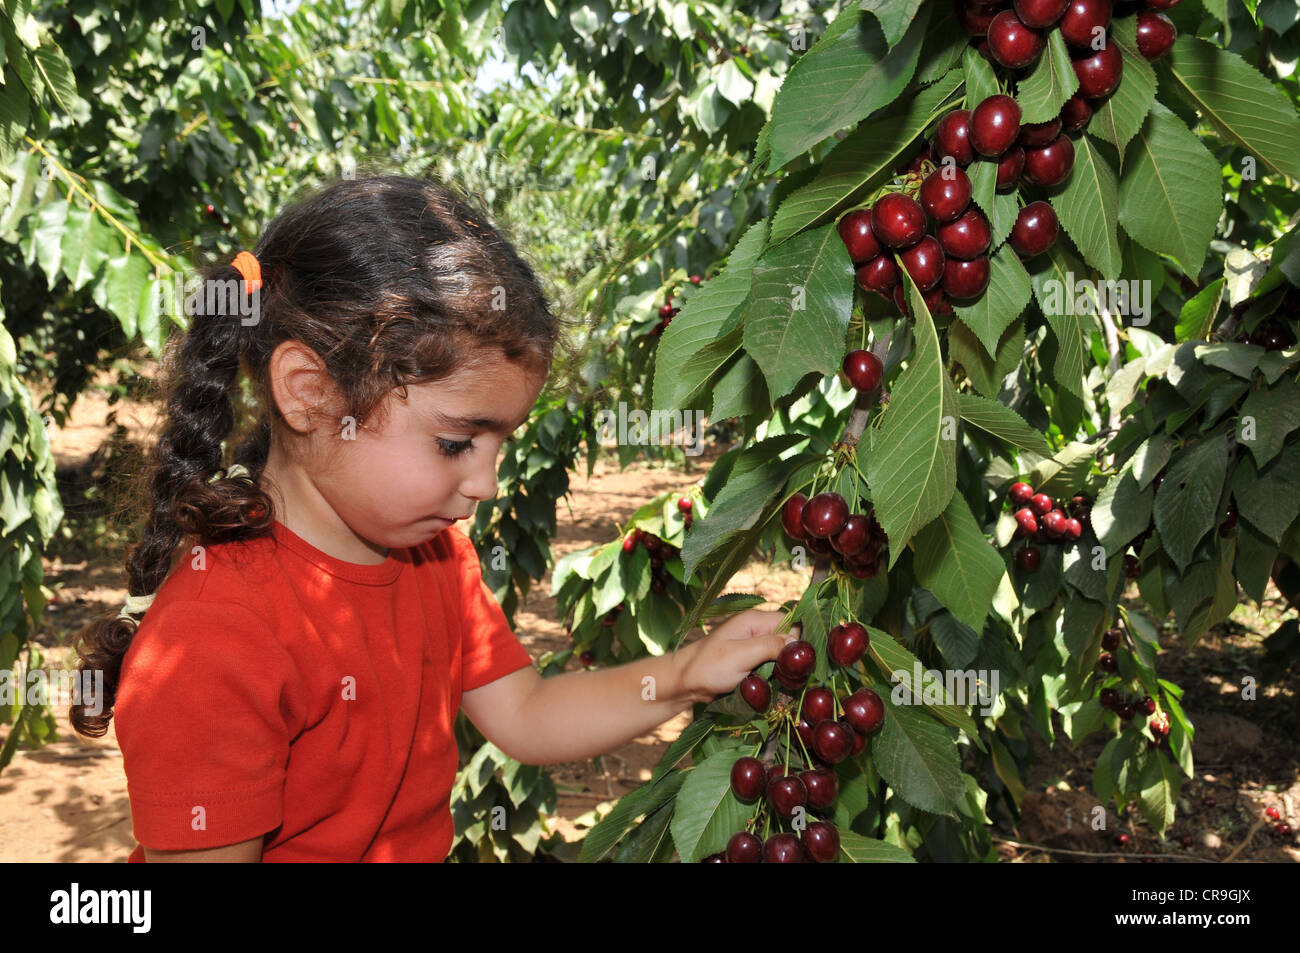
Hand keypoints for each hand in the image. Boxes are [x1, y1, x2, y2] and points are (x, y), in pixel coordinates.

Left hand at [676, 608, 800, 704]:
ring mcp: (753, 645)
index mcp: (755, 620)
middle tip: (791, 677)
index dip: (800, 641)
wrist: (684, 683)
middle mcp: (756, 629)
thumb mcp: (741, 655)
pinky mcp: (750, 660)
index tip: (802, 662)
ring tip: (779, 683)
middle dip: (792, 658)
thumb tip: (799, 643)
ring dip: (782, 669)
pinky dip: (773, 675)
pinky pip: (770, 665)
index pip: (792, 622)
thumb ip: (770, 646)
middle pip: (789, 639)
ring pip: (781, 654)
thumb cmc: (708, 666)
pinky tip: (770, 685)